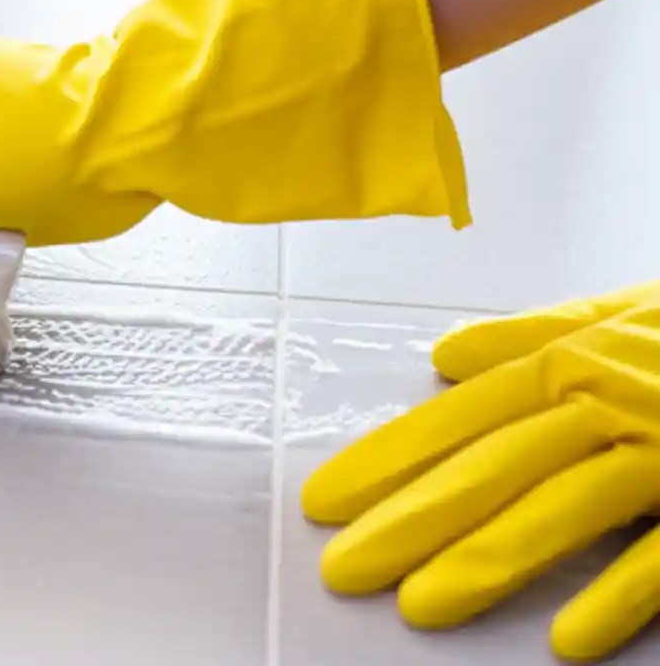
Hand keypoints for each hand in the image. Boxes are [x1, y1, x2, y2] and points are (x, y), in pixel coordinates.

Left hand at [302, 282, 659, 661]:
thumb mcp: (621, 314)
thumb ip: (533, 335)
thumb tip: (443, 356)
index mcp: (575, 361)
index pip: (461, 418)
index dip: (389, 459)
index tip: (325, 502)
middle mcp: (611, 400)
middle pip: (494, 466)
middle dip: (412, 520)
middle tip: (343, 571)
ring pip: (567, 506)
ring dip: (491, 559)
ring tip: (421, 610)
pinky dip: (623, 593)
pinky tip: (567, 640)